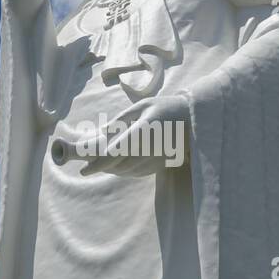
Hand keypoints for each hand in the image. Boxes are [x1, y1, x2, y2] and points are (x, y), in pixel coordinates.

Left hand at [76, 92, 190, 176]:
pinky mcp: (160, 164)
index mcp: (144, 130)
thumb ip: (121, 120)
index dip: (99, 163)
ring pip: (127, 171)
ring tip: (98, 166)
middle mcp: (150, 147)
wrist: (194, 121)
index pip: (117, 151)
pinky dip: (124, 171)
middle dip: (102, 167)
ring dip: (111, 170)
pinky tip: (116, 168)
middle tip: (86, 167)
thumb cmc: (165, 108)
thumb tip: (101, 132)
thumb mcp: (143, 106)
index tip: (84, 169)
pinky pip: (138, 172)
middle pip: (120, 165)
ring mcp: (157, 158)